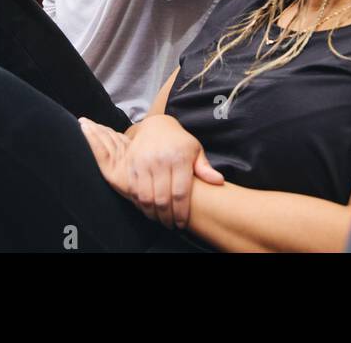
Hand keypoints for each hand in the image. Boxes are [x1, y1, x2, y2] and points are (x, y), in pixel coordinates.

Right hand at [80, 115, 222, 229]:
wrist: (156, 125)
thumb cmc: (179, 141)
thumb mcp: (195, 150)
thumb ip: (205, 168)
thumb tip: (218, 182)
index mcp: (179, 158)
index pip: (180, 193)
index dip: (181, 213)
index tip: (181, 224)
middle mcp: (160, 161)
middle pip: (162, 199)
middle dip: (167, 217)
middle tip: (170, 225)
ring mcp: (143, 162)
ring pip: (146, 198)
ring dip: (152, 214)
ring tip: (159, 220)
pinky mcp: (131, 164)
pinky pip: (134, 191)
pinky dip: (140, 204)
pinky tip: (147, 209)